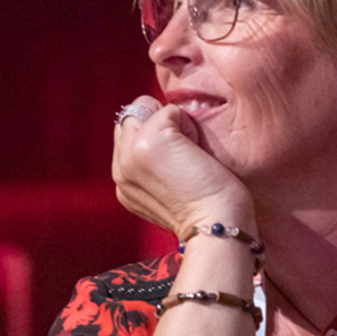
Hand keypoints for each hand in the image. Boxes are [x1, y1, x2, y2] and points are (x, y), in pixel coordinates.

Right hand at [112, 96, 254, 239]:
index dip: (154, 134)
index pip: (127, 135)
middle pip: (131, 117)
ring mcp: (131, 154)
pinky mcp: (148, 142)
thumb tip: (166, 133)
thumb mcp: (167, 190)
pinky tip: (195, 153)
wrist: (216, 227)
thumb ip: (153, 166)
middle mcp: (120, 168)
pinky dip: (187, 124)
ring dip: (173, 123)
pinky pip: (168, 110)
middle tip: (184, 156)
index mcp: (123, 183)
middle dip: (159, 124)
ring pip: (145, 109)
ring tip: (189, 154)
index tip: (178, 162)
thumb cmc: (207, 209)